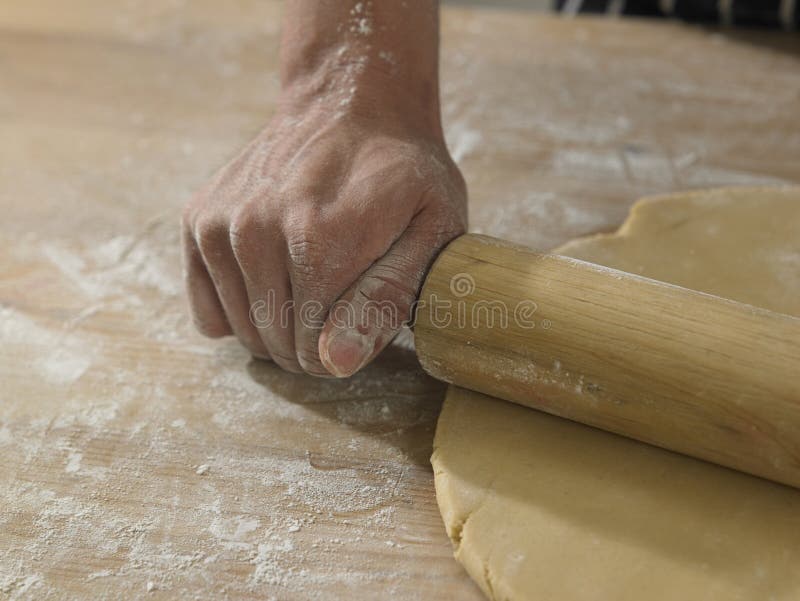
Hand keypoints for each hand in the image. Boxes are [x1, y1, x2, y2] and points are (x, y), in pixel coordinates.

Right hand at [181, 81, 466, 376]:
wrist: (351, 104)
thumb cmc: (402, 175)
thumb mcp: (430, 233)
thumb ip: (385, 298)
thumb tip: (333, 362)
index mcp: (316, 240)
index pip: (312, 350)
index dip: (341, 350)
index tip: (359, 320)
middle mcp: (255, 232)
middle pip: (273, 343)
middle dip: (309, 342)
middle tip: (340, 303)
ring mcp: (218, 224)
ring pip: (241, 330)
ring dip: (276, 326)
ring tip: (312, 283)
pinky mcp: (197, 220)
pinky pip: (206, 310)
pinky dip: (239, 310)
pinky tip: (273, 279)